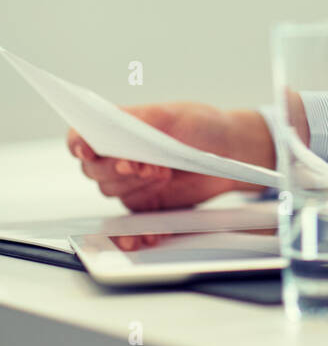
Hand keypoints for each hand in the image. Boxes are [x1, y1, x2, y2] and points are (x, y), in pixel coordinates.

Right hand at [65, 101, 282, 211]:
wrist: (230, 152)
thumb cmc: (200, 126)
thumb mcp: (173, 115)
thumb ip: (142, 120)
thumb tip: (118, 127)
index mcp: (117, 128)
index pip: (80, 136)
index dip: (78, 143)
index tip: (88, 150)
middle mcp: (117, 156)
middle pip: (94, 170)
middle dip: (117, 168)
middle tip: (146, 164)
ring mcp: (129, 183)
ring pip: (111, 192)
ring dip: (135, 186)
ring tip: (164, 174)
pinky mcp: (145, 206)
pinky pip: (131, 221)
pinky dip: (138, 227)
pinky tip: (150, 230)